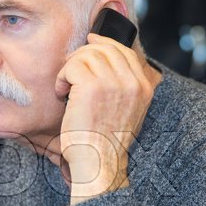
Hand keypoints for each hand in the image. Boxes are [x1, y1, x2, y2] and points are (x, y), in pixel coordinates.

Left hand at [54, 34, 156, 204]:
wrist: (98, 163)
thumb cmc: (104, 143)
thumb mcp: (126, 112)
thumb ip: (124, 88)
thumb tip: (106, 62)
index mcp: (144, 88)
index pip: (125, 51)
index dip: (104, 43)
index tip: (89, 42)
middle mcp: (133, 82)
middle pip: (105, 48)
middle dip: (83, 56)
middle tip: (70, 73)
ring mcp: (114, 83)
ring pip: (87, 55)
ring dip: (70, 69)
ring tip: (66, 89)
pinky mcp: (92, 86)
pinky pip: (72, 66)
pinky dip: (62, 78)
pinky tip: (62, 94)